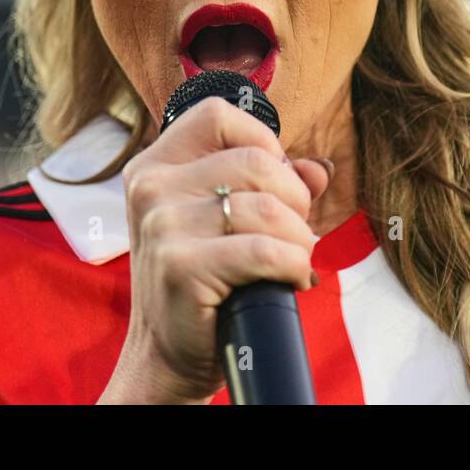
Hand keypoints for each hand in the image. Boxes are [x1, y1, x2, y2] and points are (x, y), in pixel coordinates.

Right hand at [98, 96, 329, 403]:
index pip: (218, 116)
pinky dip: (293, 265)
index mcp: (154, 165)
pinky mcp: (180, 266)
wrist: (167, 354)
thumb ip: (270, 186)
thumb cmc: (202, 281)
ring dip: (299, 240)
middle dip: (295, 200)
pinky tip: (288, 279)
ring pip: (269, 209)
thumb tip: (318, 168)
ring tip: (291, 260)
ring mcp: (161, 226)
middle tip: (291, 233)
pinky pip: (266, 250)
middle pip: (257, 162)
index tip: (273, 184)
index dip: (263, 142)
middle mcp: (151, 188)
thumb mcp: (224, 222)